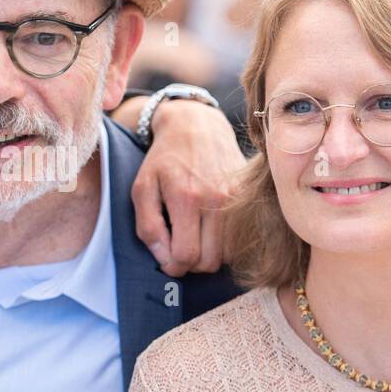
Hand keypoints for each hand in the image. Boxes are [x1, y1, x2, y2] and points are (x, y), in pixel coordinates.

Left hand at [130, 99, 243, 276]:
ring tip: (195, 237)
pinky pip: (240, 239)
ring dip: (209, 255)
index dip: (173, 265)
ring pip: (227, 255)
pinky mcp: (248, 197)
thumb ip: (147, 226)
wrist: (196, 126)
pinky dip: (225, 243)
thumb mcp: (142, 188)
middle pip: (209, 262)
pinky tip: (211, 229)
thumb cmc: (164, 159)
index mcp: (186, 198)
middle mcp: (216, 200)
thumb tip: (164, 259)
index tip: (166, 257)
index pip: (185, 257)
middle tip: (180, 247)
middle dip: (191, 263)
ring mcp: (237, 199)